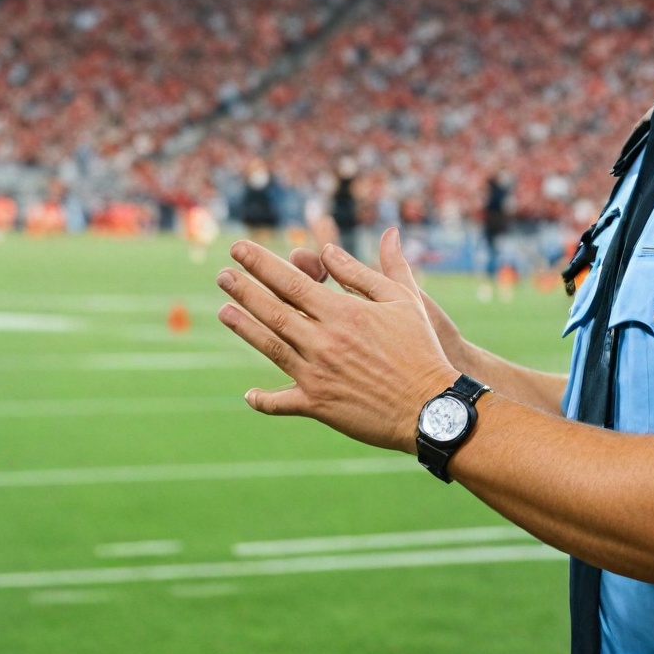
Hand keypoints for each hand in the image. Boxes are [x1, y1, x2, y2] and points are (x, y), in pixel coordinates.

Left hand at [216, 228, 457, 452]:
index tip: (238, 249)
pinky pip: (282, 402)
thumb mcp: (402, 300)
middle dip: (244, 290)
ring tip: (223, 311)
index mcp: (342, 312)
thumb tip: (332, 245)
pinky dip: (264, 400)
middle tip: (221, 275)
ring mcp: (317, 374)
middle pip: (273, 311)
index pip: (290, 281)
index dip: (261, 264)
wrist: (431, 408)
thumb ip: (365, 271)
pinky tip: (249, 395)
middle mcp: (323, 341)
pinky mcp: (318, 405)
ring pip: (271, 346)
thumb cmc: (422, 349)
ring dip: (244, 328)